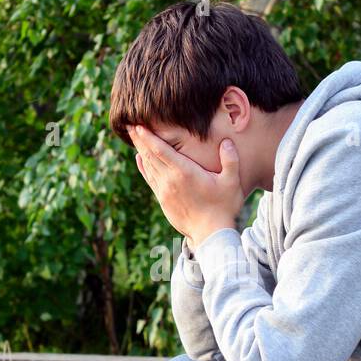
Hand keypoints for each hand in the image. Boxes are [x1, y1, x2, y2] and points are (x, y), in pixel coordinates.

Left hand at [128, 125, 243, 247]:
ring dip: (140, 150)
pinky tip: (139, 159)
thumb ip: (230, 159)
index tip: (138, 125)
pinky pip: (150, 179)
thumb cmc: (223, 208)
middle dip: (139, 139)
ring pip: (148, 166)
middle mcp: (170, 180)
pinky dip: (143, 167)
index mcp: (185, 172)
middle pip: (150, 156)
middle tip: (129, 124)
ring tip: (134, 137)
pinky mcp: (163, 200)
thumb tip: (226, 141)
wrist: (211, 235)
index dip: (148, 137)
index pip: (161, 150)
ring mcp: (164, 191)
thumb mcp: (231, 182)